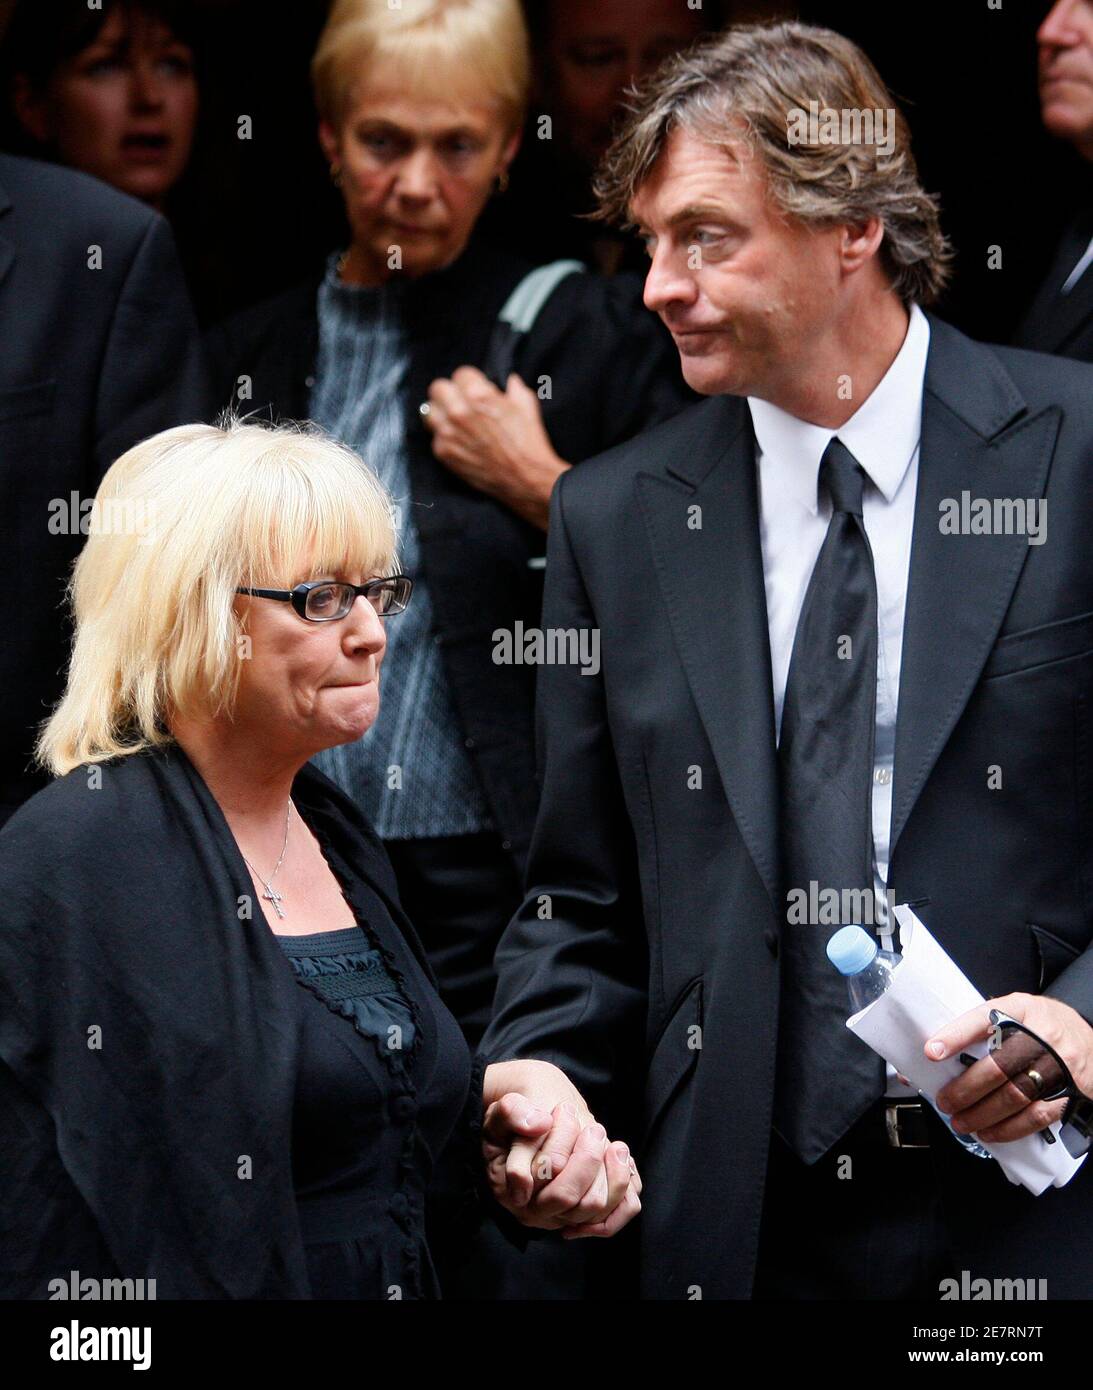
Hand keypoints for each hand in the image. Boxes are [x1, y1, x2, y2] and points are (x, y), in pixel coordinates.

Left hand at [423, 366, 569, 528]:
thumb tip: (509, 380)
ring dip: (441, 413)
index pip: (460, 373)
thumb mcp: (526, 405)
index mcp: (478, 394)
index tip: (476, 389)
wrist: (525, 478)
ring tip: (454, 420)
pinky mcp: (443, 453)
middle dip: (451, 392)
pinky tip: (460, 440)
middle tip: (461, 401)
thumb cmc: (528, 442)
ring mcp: (447, 433)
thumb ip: (513, 387)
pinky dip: (444, 437)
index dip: (471, 381)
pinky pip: (434, 436)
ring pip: (429, 411)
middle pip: (438, 388)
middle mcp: (458, 412)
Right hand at [480, 1061, 641, 1236]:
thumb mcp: (504, 1109)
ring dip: (607, 1168)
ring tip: (604, 1138)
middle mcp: (536, 1211)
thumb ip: (512, 1112)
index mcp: (511, 1189)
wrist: (535, 1128)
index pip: (542, 1173)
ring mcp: (562, 1216)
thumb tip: (540, 1124)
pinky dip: (621, 1187)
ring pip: (595, 1206)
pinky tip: (615, 1156)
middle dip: (587, 1157)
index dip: (560, 1139)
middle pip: (569, 1196)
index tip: (564, 1108)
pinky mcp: (586, 1214)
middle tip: (592, 1127)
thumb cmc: (516, 1121)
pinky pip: (614, 1214)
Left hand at [928, 992, 1092, 1143]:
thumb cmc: (1045, 1027)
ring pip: (1015, 1095)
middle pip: (998, 1066)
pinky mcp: (1070, 1092)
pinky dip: (1009, 1128)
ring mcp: (1059, 1065)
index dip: (956, 1036)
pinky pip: (1036, 1116)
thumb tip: (940, 1051)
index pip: (984, 1017)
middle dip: (965, 1090)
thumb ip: (986, 1026)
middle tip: (945, 1102)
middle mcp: (1042, 1035)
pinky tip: (990, 1131)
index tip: (932, 1051)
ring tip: (961, 1121)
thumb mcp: (1018, 1012)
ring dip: (982, 1114)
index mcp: (1022, 1009)